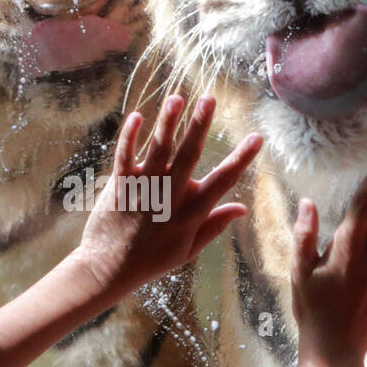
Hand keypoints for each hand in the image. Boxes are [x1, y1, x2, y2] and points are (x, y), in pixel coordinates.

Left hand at [75, 95, 262, 296]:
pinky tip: (138, 115)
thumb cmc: (152, 259)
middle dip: (200, 125)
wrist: (109, 268)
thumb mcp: (189, 248)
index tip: (257, 137)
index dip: (242, 158)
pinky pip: (124, 156)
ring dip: (167, 122)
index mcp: (192, 213)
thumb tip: (242, 208)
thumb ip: (215, 225)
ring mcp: (144, 190)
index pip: (223, 181)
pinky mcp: (119, 185)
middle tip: (210, 99)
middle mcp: (170, 198)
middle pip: (189, 156)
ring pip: (158, 150)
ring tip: (177, 98)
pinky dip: (130, 136)